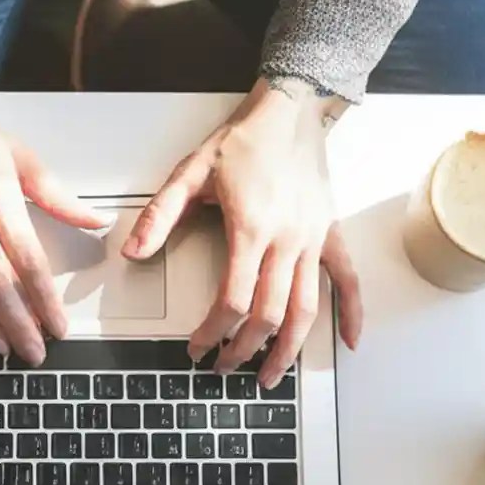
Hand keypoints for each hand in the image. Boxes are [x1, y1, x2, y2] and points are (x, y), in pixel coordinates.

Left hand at [121, 78, 362, 387]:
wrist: (290, 109)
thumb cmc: (243, 140)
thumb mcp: (190, 173)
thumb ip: (160, 215)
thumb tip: (133, 251)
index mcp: (251, 228)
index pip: (233, 300)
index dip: (212, 332)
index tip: (197, 347)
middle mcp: (287, 240)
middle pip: (269, 314)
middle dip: (244, 349)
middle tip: (224, 367)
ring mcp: (312, 239)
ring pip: (307, 308)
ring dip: (289, 348)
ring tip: (272, 375)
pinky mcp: (329, 233)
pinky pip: (346, 280)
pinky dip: (351, 312)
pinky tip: (349, 340)